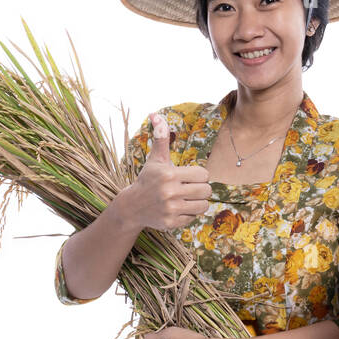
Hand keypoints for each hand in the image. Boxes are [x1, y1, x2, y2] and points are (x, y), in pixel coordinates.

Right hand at [119, 113, 211, 231]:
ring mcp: (170, 209)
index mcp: (169, 175)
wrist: (131, 207)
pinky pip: (193, 218)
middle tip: (190, 188)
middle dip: (201, 189)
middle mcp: (170, 192)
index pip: (203, 175)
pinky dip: (189, 214)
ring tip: (187, 199)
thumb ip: (161, 138)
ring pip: (203, 206)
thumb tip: (155, 115)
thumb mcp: (155, 159)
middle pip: (206, 191)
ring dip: (198, 202)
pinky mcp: (171, 223)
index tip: (189, 177)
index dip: (199, 176)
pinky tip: (177, 209)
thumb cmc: (148, 179)